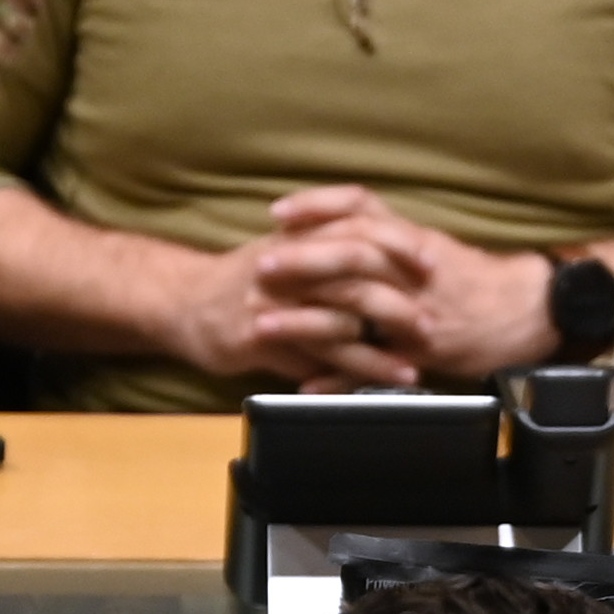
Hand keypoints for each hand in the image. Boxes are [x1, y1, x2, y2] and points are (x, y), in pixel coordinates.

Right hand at [155, 218, 427, 388]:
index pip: (358, 229)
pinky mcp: (260, 335)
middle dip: (399, 300)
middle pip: (355, 275)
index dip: (398, 245)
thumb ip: (327, 249)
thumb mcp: (284, 250)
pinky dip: (347, 371)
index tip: (432, 262)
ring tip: (412, 364)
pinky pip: (313, 356)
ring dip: (380, 346)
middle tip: (430, 321)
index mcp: (299, 236)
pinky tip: (369, 384)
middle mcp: (289, 263)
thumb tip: (384, 262)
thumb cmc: (242, 280)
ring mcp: (274, 299)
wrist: (181, 301)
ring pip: (339, 320)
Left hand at [265, 187, 558, 383]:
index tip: (278, 212)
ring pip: (355, 306)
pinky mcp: (424, 349)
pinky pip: (375, 361)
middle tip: (261, 265)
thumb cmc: (481, 282)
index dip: (317, 206)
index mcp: (413, 240)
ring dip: (305, 316)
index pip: (360, 208)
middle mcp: (412, 269)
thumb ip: (393, 242)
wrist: (531, 310)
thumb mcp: (436, 250)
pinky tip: (306, 381)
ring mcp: (417, 309)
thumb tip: (349, 230)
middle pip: (350, 252)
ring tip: (265, 324)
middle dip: (301, 258)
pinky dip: (338, 373)